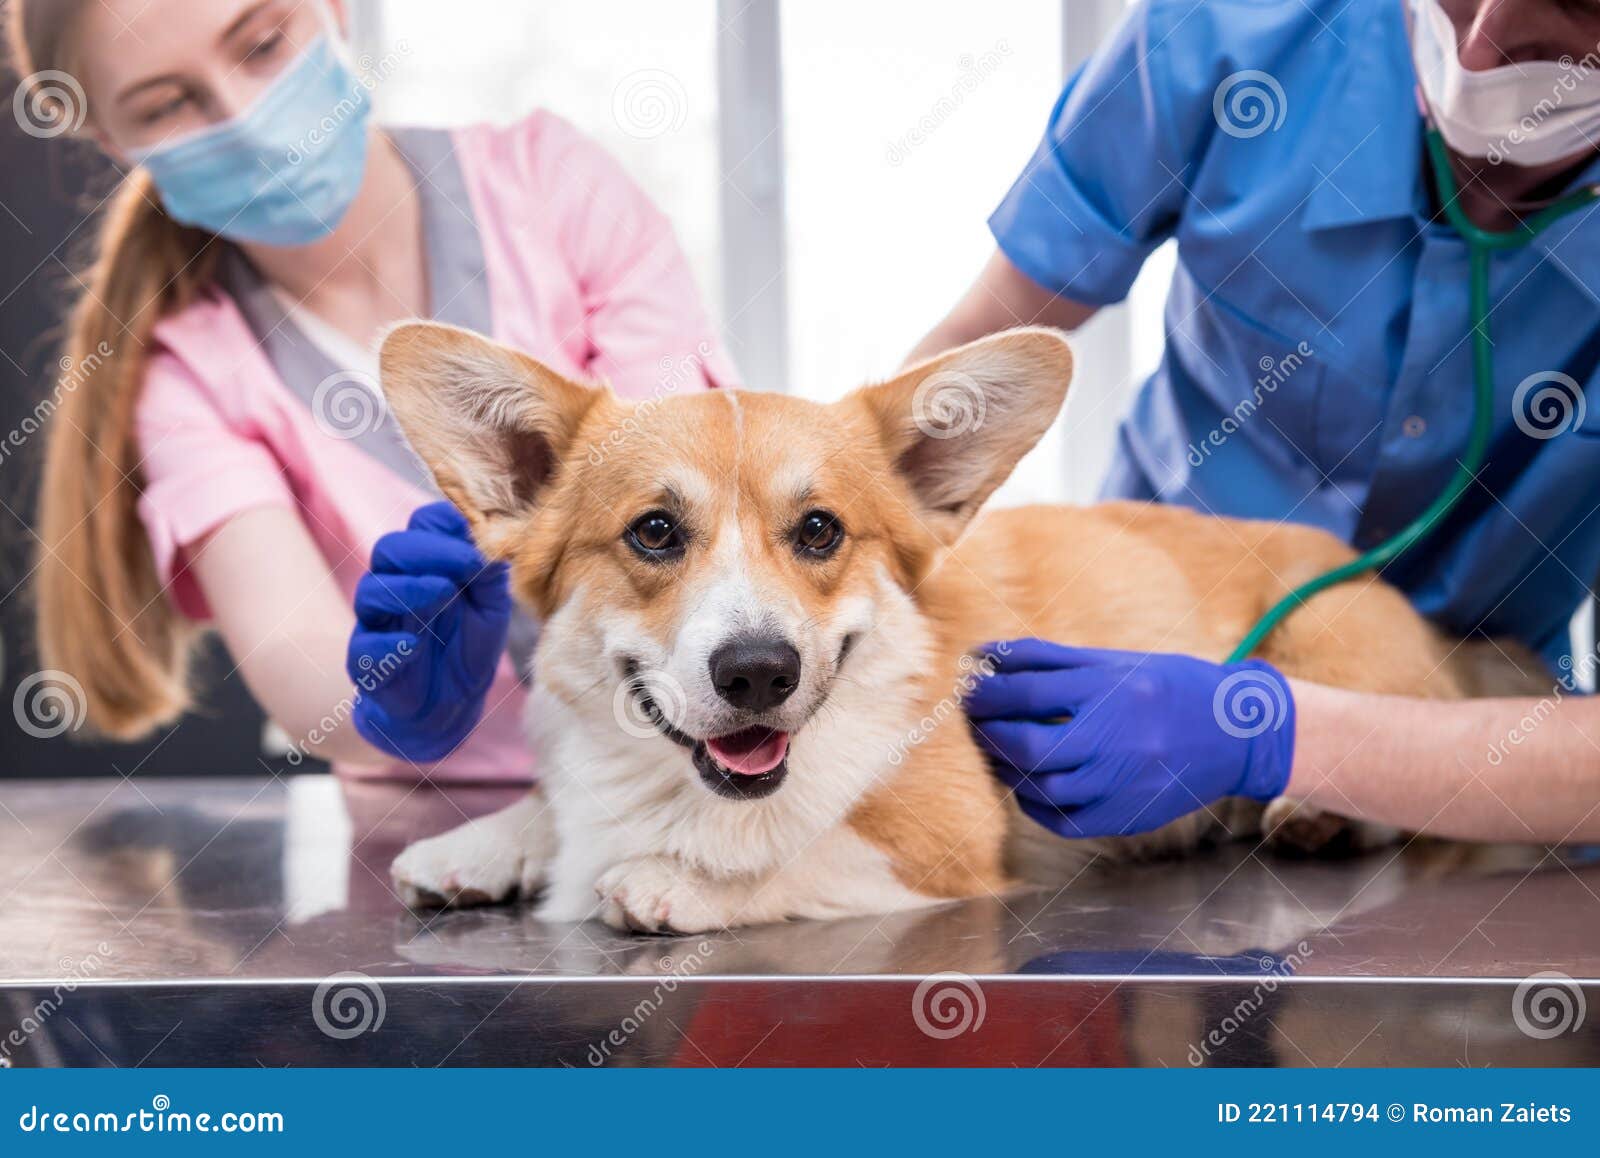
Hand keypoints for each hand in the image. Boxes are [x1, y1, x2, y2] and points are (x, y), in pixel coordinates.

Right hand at [348, 502, 511, 762]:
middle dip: (428, 550)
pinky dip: (389, 644)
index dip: (445, 525)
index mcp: (425, 566)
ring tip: (444, 594)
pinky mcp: (367, 663)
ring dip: (409, 588)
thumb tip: (496, 544)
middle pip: (390, 548)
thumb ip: (489, 576)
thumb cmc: (466, 648)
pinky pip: (363, 646)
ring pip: (371, 590)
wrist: (447, 707)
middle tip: (466, 565)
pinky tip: (413, 645)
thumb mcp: (490, 608)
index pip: (422, 525)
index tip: (475, 542)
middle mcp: (396, 586)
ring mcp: (378, 624)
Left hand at [965, 638, 1294, 837]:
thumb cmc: (1166, 687)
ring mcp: (1125, 782)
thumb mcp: (1113, 663)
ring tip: (997, 750)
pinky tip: (1027, 783)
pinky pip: (1063, 820)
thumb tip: (982, 656)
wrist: (1236, 733)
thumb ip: (1045, 660)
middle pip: (1031, 747)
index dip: (986, 692)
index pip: (1028, 693)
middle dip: (991, 735)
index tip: (967, 687)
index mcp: (1113, 691)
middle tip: (975, 722)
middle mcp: (1119, 739)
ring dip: (1007, 769)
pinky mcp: (1128, 816)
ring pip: (1043, 788)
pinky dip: (1034, 803)